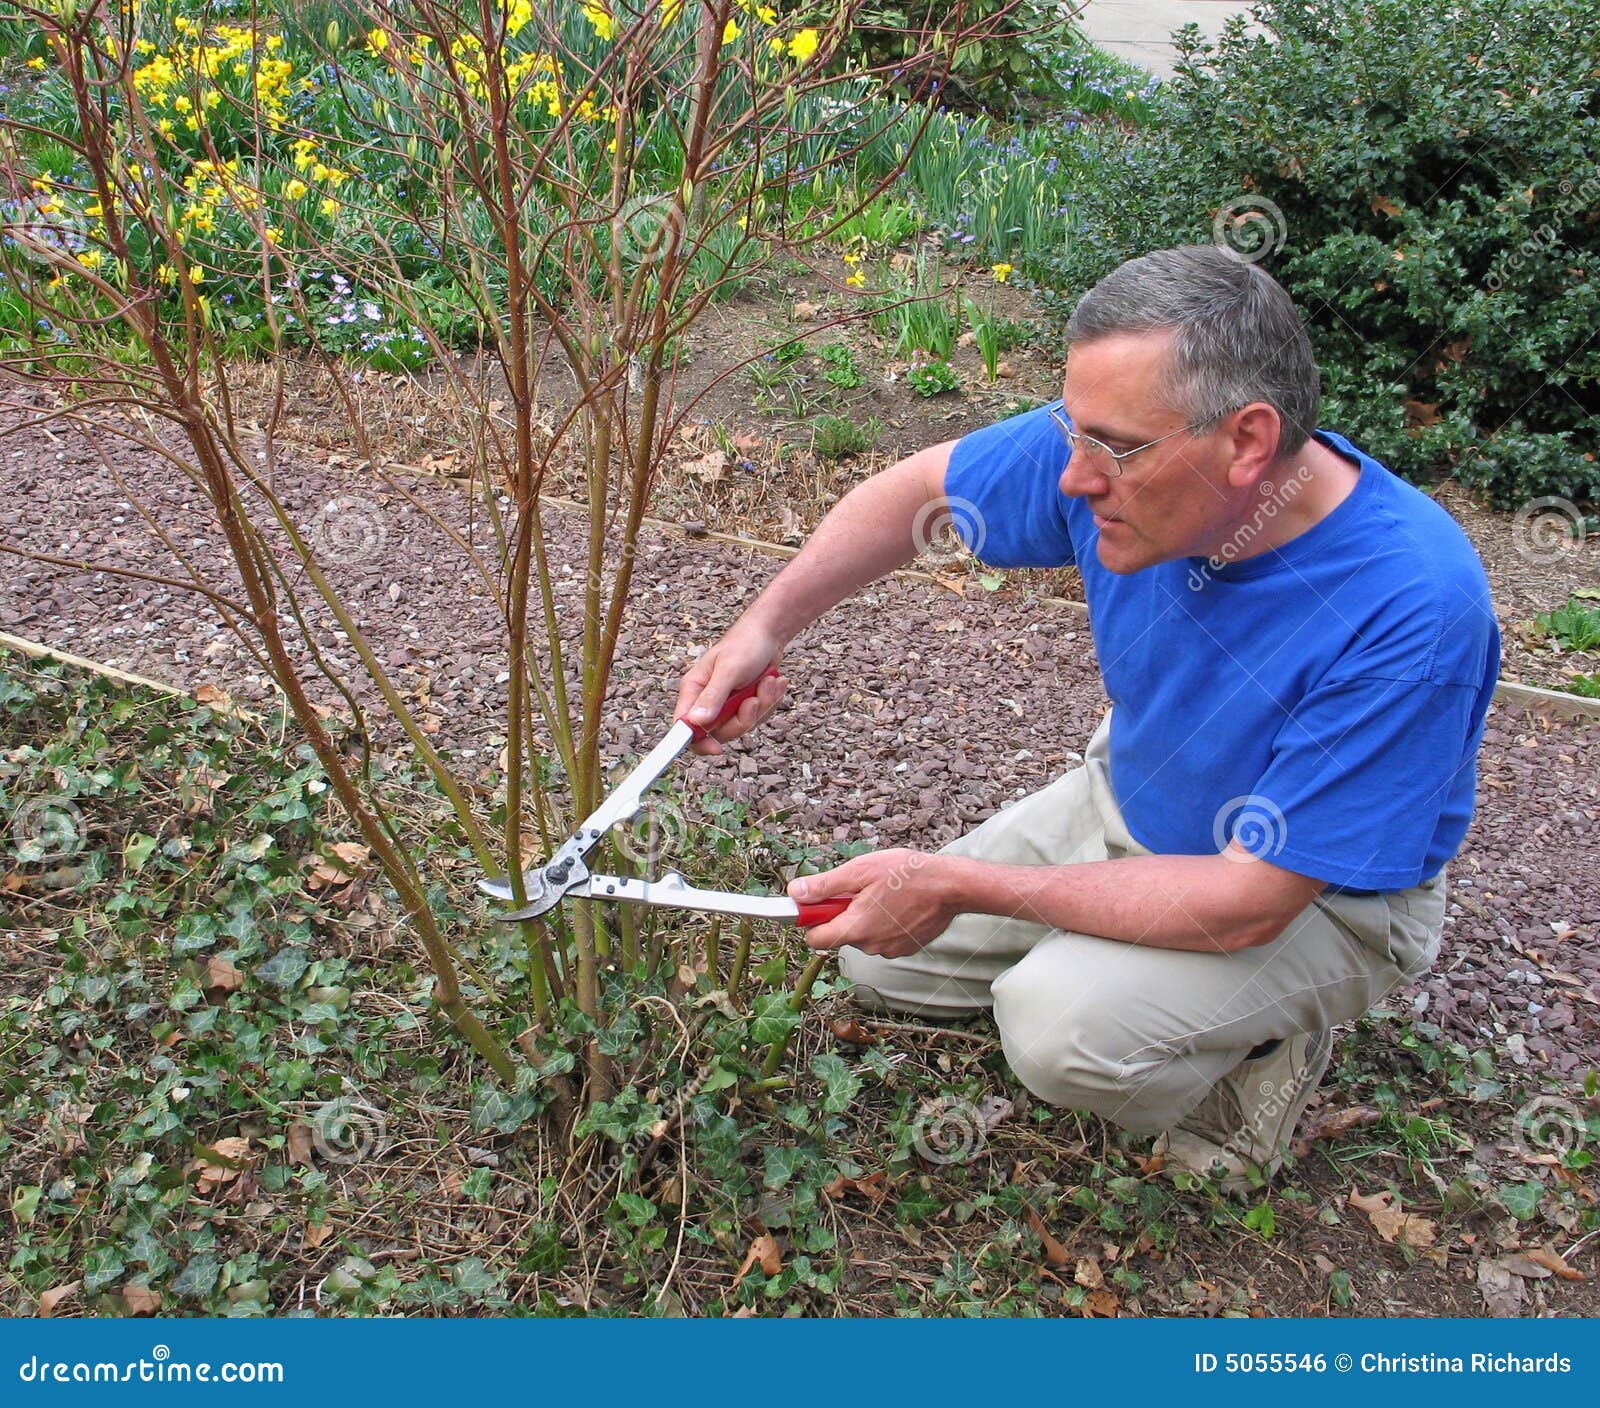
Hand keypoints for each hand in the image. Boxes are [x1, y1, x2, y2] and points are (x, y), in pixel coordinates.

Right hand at [674, 625, 786, 755]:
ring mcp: (727, 703)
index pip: (684, 727)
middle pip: (720, 732)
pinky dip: (769, 701)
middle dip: (743, 718)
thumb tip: (696, 722)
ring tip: (767, 682)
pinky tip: (772, 682)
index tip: (717, 749)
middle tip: (753, 700)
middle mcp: (707, 700)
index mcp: (694, 689)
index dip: (698, 742)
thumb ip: (713, 697)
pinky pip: (758, 717)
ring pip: (743, 725)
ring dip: (761, 705)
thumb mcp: (729, 670)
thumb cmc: (745, 644)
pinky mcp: (745, 703)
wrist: (769, 633)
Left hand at [790, 849, 959, 957]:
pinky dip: (885, 923)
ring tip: (886, 894)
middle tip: (862, 889)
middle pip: (841, 934)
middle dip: (844, 913)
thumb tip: (795, 893)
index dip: (812, 920)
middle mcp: (870, 946)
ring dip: (866, 917)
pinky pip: (883, 937)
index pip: (815, 939)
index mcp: (855, 929)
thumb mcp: (861, 870)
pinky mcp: (905, 948)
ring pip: (863, 935)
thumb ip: (825, 885)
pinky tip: (899, 904)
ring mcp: (890, 950)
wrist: (952, 886)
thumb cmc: (908, 874)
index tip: (818, 904)